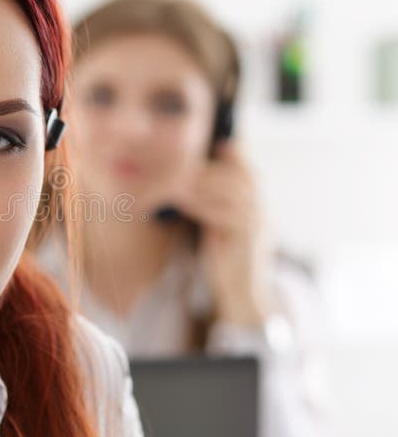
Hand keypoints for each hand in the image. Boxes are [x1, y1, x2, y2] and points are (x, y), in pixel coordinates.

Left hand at [171, 141, 272, 325]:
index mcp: (256, 203)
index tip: (214, 145)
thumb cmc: (228, 253)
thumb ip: (215, 199)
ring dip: (200, 183)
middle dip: (206, 168)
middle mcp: (259, 210)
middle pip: (236, 177)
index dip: (233, 155)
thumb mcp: (222, 222)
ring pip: (229, 192)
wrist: (244, 291)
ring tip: (175, 178)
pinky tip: (182, 201)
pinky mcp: (244, 240)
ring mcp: (255, 224)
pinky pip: (223, 215)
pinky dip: (201, 205)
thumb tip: (194, 176)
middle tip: (178, 162)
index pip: (247, 170)